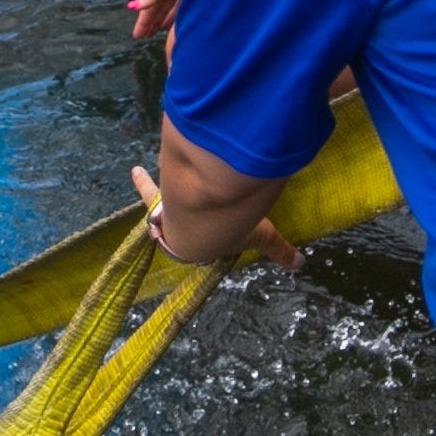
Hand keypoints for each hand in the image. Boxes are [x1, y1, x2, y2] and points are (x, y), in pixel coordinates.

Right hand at [128, 0, 183, 40]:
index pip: (151, 6)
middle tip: (145, 35)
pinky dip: (181, 14)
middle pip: (160, 8)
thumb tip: (134, 7)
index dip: (144, 21)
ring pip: (174, 7)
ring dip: (166, 18)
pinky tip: (183, 19)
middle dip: (152, 21)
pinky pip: (188, 5)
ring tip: (160, 30)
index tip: (137, 35)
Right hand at [130, 165, 298, 269]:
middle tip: (157, 223)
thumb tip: (299, 264)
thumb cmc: (232, 229)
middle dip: (164, 224)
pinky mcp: (161, 197)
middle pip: (170, 229)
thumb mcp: (261, 237)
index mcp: (201, 248)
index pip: (193, 248)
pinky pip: (151, 192)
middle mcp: (181, 233)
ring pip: (157, 210)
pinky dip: (144, 184)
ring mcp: (169, 215)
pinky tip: (136, 172)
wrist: (205, 216)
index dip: (191, 244)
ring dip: (151, 199)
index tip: (188, 240)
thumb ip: (278, 249)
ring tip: (139, 185)